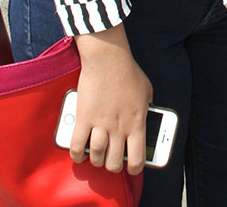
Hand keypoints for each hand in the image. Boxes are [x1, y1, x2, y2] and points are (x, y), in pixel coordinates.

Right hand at [71, 24, 151, 174]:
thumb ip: (148, 106)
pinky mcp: (83, 118)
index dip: (134, 168)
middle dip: (113, 165)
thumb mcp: (147, 90)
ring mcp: (100, 124)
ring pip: (96, 157)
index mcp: (137, 122)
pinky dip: (77, 155)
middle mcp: (119, 128)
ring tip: (97, 156)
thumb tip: (149, 115)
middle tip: (111, 160)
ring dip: (96, 160)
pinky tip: (79, 154)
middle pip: (114, 162)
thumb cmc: (129, 71)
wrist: (108, 58)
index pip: (138, 158)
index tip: (131, 168)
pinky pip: (77, 146)